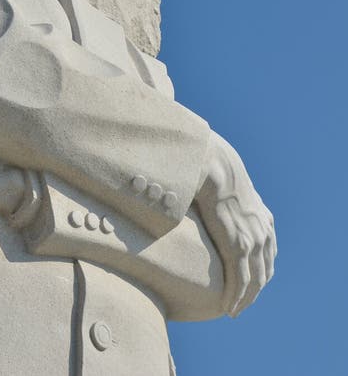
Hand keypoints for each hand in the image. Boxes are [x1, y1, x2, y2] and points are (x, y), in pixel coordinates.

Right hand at [195, 131, 276, 316]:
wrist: (216, 167)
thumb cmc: (216, 172)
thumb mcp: (231, 187)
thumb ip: (230, 199)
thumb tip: (212, 197)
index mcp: (263, 220)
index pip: (268, 255)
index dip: (260, 273)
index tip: (249, 284)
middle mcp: (263, 233)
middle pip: (264, 272)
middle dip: (253, 292)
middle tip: (240, 305)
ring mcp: (253, 242)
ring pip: (254, 282)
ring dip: (244, 300)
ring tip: (232, 311)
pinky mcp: (239, 247)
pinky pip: (239, 281)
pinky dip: (235, 297)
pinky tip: (227, 307)